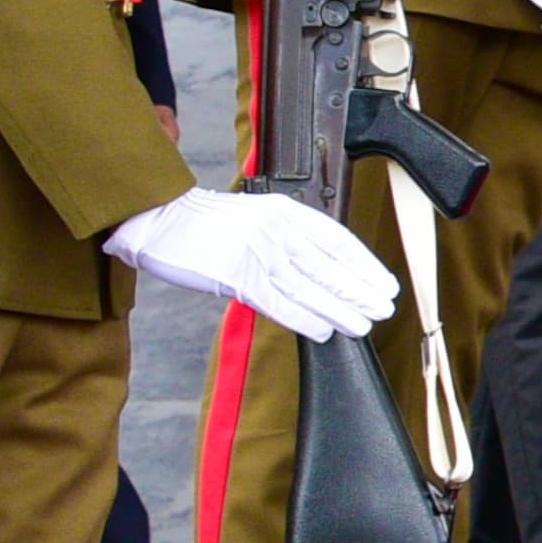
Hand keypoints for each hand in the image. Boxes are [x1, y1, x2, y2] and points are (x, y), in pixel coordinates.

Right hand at [105, 188, 399, 343]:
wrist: (156, 218)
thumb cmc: (205, 222)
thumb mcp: (257, 216)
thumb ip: (289, 236)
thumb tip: (323, 270)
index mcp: (285, 211)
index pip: (337, 241)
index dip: (364, 265)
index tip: (385, 283)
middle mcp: (276, 230)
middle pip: (327, 266)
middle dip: (359, 291)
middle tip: (384, 309)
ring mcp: (255, 252)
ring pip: (307, 288)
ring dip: (338, 309)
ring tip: (362, 325)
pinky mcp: (234, 276)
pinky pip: (276, 302)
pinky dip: (302, 319)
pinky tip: (323, 331)